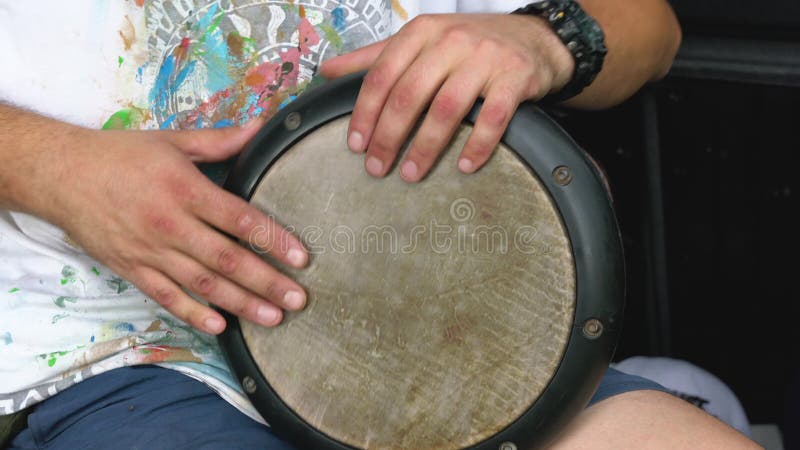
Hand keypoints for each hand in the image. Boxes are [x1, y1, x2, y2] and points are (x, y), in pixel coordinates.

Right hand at [42, 122, 307, 333]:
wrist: (60, 174)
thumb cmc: (120, 155)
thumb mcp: (173, 141)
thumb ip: (220, 140)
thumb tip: (262, 125)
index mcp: (185, 189)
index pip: (240, 219)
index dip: (273, 240)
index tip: (302, 258)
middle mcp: (171, 225)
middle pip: (228, 260)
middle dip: (267, 282)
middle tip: (298, 300)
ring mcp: (150, 251)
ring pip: (203, 284)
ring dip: (241, 303)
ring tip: (273, 319)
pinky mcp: (131, 269)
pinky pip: (166, 297)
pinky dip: (193, 314)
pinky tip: (220, 326)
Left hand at [320, 14, 573, 181]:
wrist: (535, 38)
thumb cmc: (470, 44)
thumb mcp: (421, 41)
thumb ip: (375, 57)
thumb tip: (327, 71)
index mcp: (422, 32)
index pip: (383, 73)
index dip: (365, 112)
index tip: (356, 144)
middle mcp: (451, 40)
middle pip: (410, 94)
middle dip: (389, 136)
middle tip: (377, 168)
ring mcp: (485, 58)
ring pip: (447, 107)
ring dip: (426, 146)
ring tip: (412, 174)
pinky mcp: (515, 77)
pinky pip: (493, 117)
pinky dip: (478, 145)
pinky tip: (464, 166)